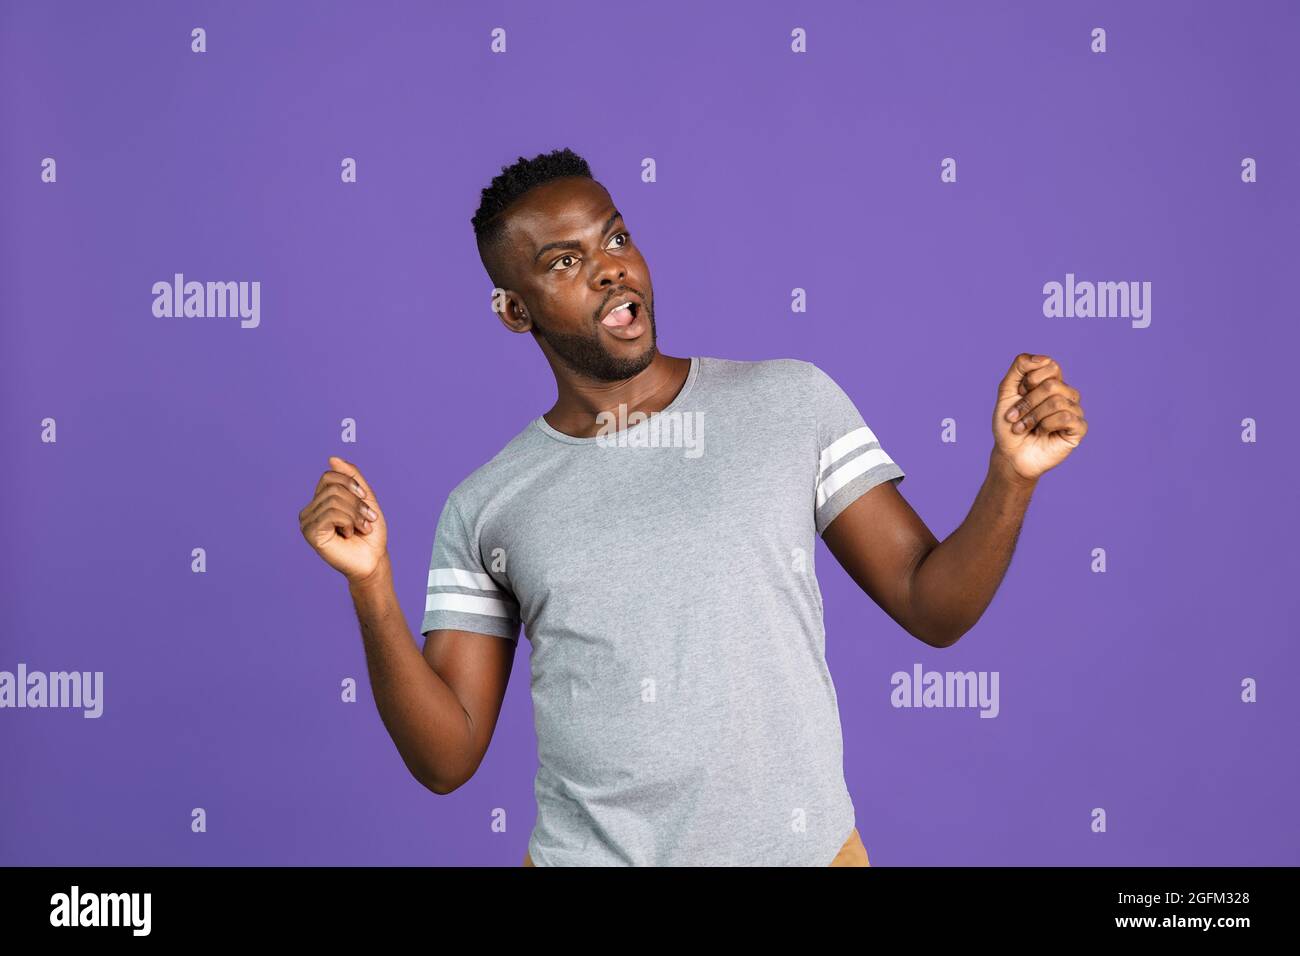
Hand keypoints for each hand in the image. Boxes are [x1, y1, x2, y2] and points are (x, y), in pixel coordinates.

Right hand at [299, 455, 388, 584]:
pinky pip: (331, 513)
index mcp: (320, 501)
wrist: (373, 560)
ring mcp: (307, 522)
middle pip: (333, 487)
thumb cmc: (370, 533)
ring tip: (360, 529)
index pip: (329, 476)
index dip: (351, 484)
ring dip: (355, 514)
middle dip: (357, 503)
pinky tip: (348, 535)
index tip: (365, 501)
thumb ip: (351, 478)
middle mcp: (310, 510)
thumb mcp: (364, 499)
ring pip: (334, 499)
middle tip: (366, 521)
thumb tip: (332, 458)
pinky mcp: (311, 533)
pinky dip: (348, 521)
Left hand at [992, 353, 1087, 482]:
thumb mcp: (1006, 392)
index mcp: (1051, 382)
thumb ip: (1019, 368)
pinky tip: (1041, 433)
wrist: (1009, 454)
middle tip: (1013, 418)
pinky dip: (1046, 425)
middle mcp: (1065, 394)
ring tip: (1022, 428)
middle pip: (1051, 385)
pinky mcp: (1078, 428)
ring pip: (1057, 401)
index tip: (1018, 395)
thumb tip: (1042, 358)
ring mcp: (1074, 410)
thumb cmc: (1009, 424)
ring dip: (1032, 416)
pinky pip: (1067, 417)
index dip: (1029, 380)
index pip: (1050, 365)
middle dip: (1026, 402)